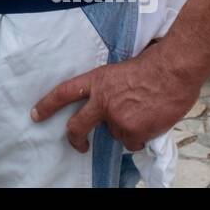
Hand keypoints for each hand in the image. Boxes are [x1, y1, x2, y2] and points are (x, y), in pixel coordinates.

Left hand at [31, 40, 199, 152]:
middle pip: (78, 126)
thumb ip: (109, 88)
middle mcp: (102, 101)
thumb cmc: (152, 64)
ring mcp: (116, 118)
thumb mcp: (120, 70)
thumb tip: (109, 102)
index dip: (47, 105)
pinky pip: (133, 142)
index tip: (35, 115)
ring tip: (144, 112)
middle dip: (75, 138)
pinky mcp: (132, 131)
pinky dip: (141, 136)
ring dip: (127, 129)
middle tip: (79, 145)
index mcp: (97, 80)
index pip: (64, 92)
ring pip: (115, 134)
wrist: (173, 70)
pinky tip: (151, 120)